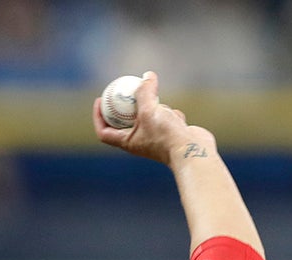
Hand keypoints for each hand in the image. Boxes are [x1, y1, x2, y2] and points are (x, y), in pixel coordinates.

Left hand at [94, 71, 216, 167]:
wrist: (193, 152)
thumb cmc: (166, 136)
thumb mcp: (149, 110)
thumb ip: (145, 92)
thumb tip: (146, 75)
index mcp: (127, 142)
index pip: (104, 132)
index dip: (98, 116)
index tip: (100, 100)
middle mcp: (139, 142)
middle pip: (125, 121)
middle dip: (125, 104)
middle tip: (125, 87)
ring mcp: (156, 138)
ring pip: (150, 116)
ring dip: (154, 107)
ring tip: (158, 102)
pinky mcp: (171, 134)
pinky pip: (167, 118)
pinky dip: (171, 114)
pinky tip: (177, 118)